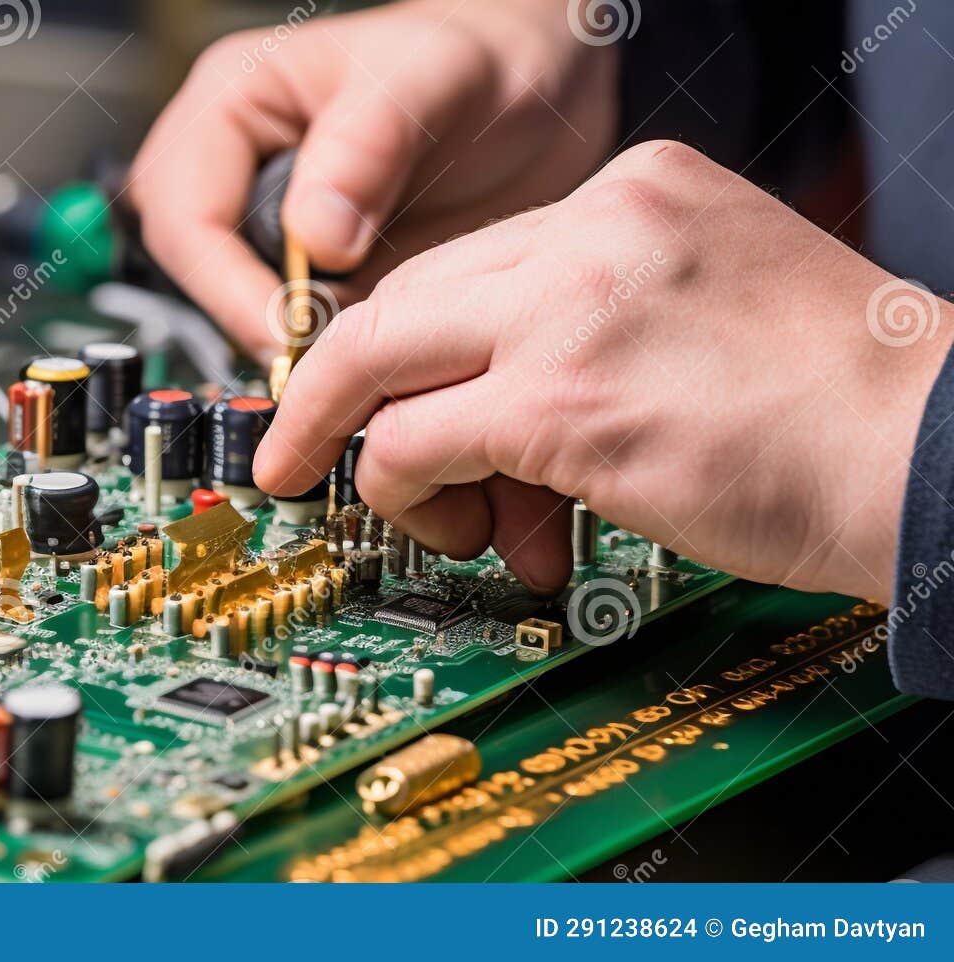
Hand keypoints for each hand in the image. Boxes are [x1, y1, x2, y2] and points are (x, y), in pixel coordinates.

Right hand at [127, 0, 618, 359]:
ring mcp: (263, 223)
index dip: (228, 287)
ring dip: (285, 340)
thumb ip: (368, 148)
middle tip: (316, 362)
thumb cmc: (479, 62)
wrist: (536, 93)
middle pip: (191, 269)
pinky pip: (287, 325)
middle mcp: (229, 166)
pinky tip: (368, 352)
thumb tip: (316, 241)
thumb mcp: (429, 82)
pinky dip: (320, 350)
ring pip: (232, 305)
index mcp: (229, 104)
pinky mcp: (305, 270)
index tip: (288, 334)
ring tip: (353, 358)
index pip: (186, 217)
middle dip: (247, 318)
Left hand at [253, 141, 953, 602]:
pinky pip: (414, 438)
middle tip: (308, 445)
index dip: (411, 339)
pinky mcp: (562, 396)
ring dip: (362, 443)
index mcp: (635, 195)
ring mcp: (574, 304)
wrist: (930, 453)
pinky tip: (444, 528)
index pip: (471, 262)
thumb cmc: (836, 412)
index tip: (375, 389)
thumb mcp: (704, 318)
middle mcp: (596, 227)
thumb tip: (482, 413)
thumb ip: (590, 332)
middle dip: (343, 383)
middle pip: (405, 294)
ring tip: (388, 503)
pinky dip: (401, 487)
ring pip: (382, 354)